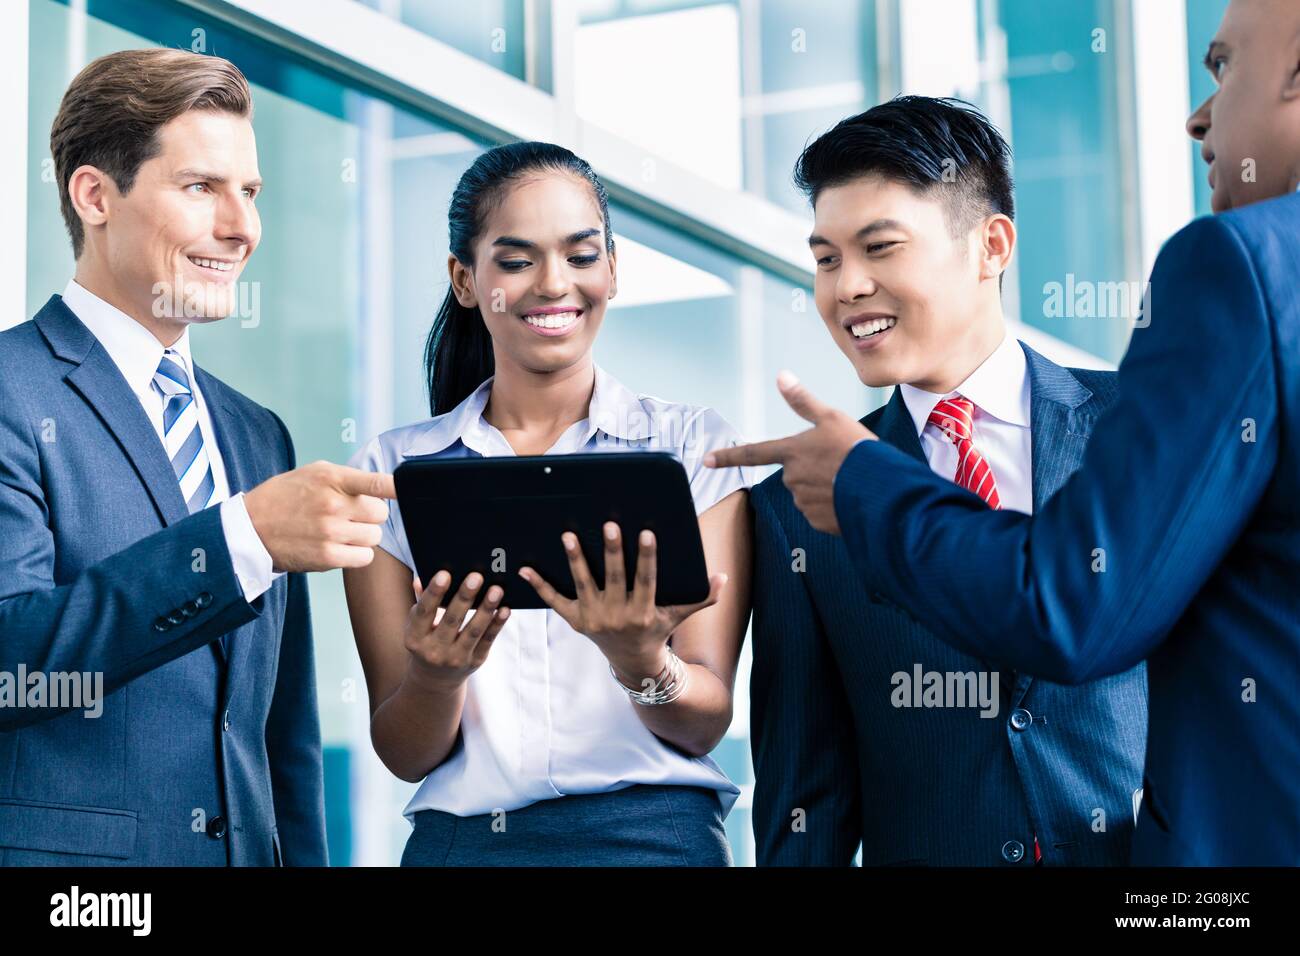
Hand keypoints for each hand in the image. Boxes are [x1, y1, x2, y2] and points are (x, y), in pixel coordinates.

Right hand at [244, 461, 396, 570]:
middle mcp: (333, 503)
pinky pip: (364, 557)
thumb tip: (383, 486)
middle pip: (381, 514)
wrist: (251, 528)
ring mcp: (331, 531)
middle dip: (372, 516)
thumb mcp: (313, 473)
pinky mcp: (328, 556)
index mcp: (331, 478)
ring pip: (375, 536)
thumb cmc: (284, 498)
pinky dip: (357, 554)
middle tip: (353, 516)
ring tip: (342, 531)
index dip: (397, 487)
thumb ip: (347, 478)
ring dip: (364, 536)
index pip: (376, 482)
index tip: (409, 488)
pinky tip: (341, 547)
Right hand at [403, 570, 509, 692]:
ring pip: (473, 631)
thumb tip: (420, 578)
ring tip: (496, 589)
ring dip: (486, 609)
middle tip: (476, 576)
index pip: (424, 612)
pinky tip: (505, 609)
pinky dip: (497, 624)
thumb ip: (421, 601)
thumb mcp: (418, 625)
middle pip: (451, 620)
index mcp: (415, 638)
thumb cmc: (427, 640)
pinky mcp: (475, 661)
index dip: (434, 593)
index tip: (444, 574)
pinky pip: (488, 640)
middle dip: (464, 597)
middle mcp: (434, 651)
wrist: (435, 680)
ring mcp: (455, 658)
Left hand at [518, 523, 725, 682]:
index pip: (647, 580)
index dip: (648, 557)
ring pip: (583, 585)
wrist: (632, 660)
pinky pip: (555, 602)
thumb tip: (723, 577)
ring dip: (576, 560)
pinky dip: (540, 586)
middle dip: (613, 552)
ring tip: (569, 535)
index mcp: (644, 612)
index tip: (648, 533)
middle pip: (614, 578)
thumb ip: (703, 597)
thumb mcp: (680, 615)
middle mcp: (618, 616)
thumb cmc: (658, 629)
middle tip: (610, 525)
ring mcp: (594, 618)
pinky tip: (525, 568)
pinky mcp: (576, 620)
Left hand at [703, 371, 875, 534]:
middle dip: (814, 469)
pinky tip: (852, 499)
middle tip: (843, 463)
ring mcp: (803, 503)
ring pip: (809, 493)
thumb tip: (782, 376)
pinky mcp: (818, 523)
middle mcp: (791, 479)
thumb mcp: (833, 418)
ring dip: (826, 488)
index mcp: (791, 452)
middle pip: (795, 473)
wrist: (881, 491)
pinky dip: (834, 506)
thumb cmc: (858, 450)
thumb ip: (803, 401)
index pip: (753, 453)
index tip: (705, 461)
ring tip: (852, 480)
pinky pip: (822, 512)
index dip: (728, 456)